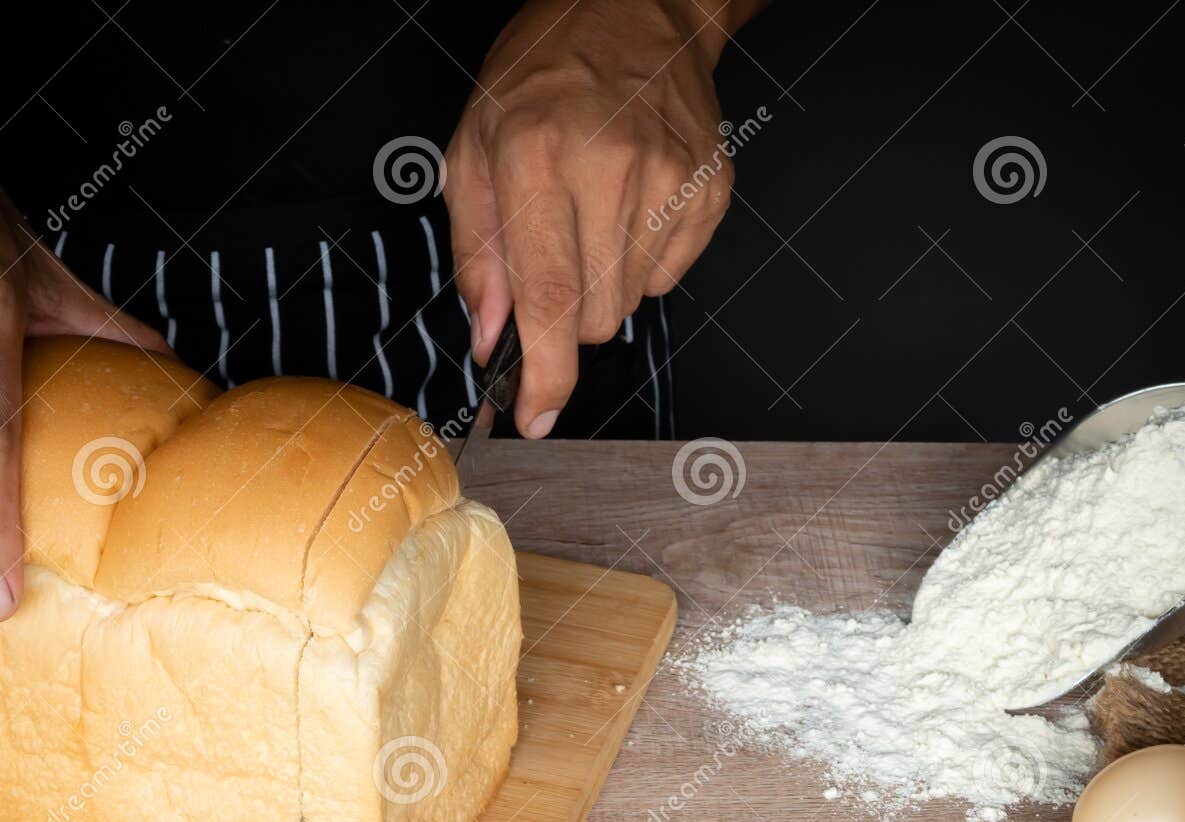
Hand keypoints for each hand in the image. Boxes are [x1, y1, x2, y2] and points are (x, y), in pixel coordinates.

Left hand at [447, 0, 756, 435]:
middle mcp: (610, 168)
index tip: (536, 418)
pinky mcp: (711, 190)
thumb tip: (491, 340)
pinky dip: (642, 262)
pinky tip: (630, 208)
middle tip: (553, 253)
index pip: (546, 299)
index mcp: (536, 157)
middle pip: (590, 316)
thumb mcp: (473, 149)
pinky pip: (669, 278)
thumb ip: (478, 252)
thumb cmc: (542, 76)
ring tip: (592, 216)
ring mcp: (671, 179)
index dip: (543, 376)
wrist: (636, 10)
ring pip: (630, 303)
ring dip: (603, 284)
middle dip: (562, 313)